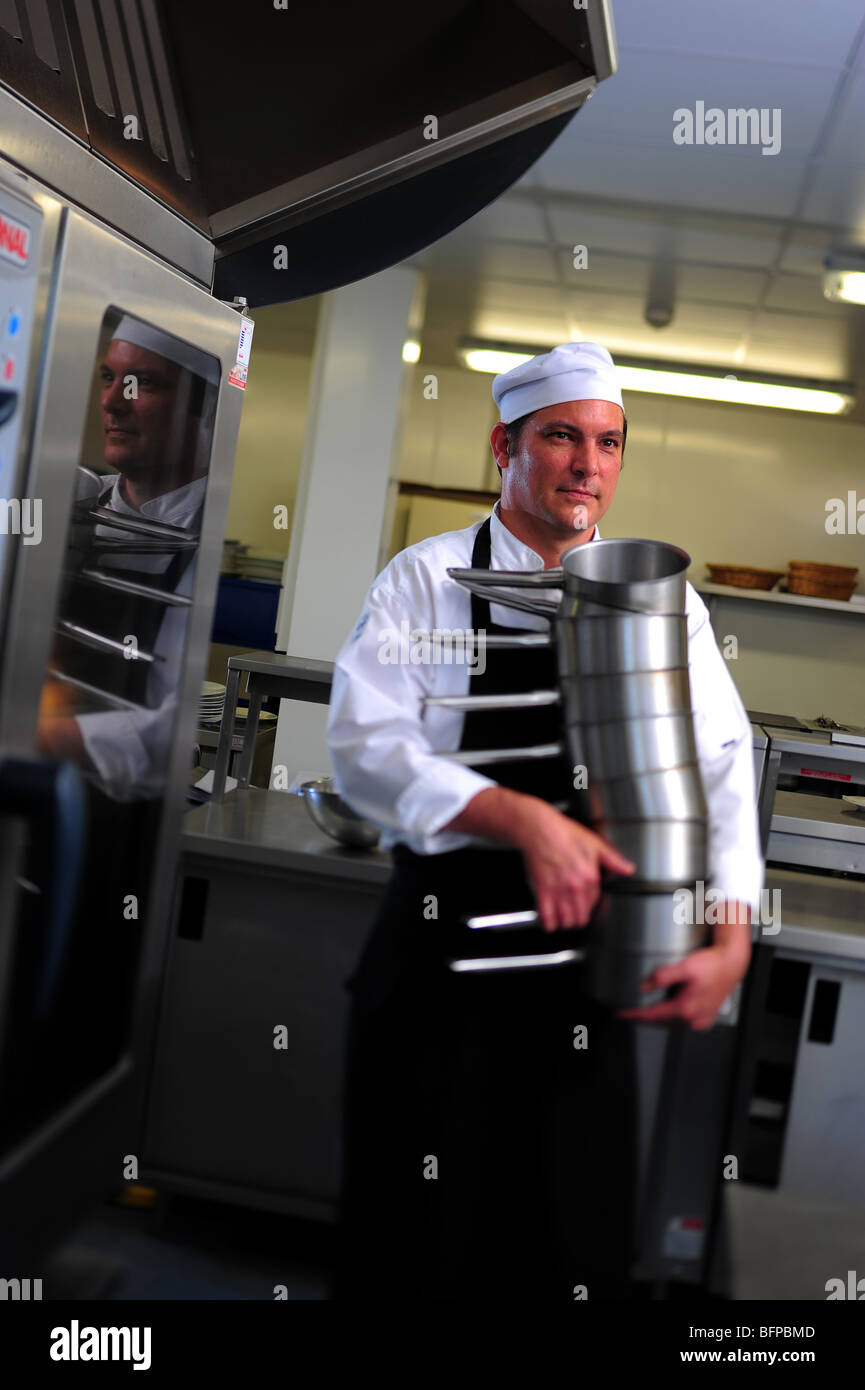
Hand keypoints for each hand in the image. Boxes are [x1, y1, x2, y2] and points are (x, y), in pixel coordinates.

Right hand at [515, 801, 635, 931]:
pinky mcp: (542, 892)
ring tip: (562, 917)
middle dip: (577, 918)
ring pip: (566, 922)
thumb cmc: (564, 833)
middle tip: (573, 914)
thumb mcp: (594, 843)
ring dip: (564, 922)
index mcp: (590, 876)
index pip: (594, 902)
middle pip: (580, 917)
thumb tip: (628, 869)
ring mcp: (559, 891)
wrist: (540, 829)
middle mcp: (576, 887)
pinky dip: (549, 923)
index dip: (588, 903)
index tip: (583, 901)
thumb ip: (613, 859)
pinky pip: (548, 918)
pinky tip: (549, 920)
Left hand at [618, 941, 750, 1029]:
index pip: (653, 1015)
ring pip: (672, 1021)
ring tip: (646, 1008)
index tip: (621, 1014)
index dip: (634, 1015)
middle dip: (646, 1015)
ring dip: (660, 1015)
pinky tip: (669, 1006)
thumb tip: (644, 987)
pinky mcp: (706, 1017)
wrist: (732, 964)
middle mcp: (694, 1018)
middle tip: (631, 1009)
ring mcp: (701, 1020)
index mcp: (686, 1009)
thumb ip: (663, 977)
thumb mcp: (685, 967)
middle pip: (662, 1021)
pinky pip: (683, 1020)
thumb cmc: (713, 964)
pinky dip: (673, 1014)